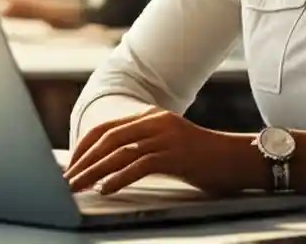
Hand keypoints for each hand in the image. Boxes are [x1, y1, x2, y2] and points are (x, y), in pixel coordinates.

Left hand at [63, 108, 260, 195]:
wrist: (238, 159)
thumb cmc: (203, 158)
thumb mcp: (169, 145)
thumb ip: (143, 147)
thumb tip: (109, 165)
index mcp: (151, 116)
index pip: (107, 128)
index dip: (84, 147)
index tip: (70, 166)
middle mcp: (156, 122)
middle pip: (108, 139)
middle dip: (83, 162)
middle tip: (67, 181)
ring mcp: (166, 137)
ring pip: (119, 152)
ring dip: (93, 172)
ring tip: (77, 188)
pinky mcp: (176, 155)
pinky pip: (139, 166)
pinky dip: (118, 178)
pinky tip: (105, 190)